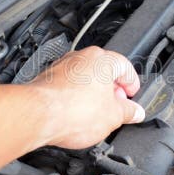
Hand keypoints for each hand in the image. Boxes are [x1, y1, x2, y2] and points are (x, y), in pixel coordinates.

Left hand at [29, 46, 145, 149]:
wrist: (38, 116)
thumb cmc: (72, 110)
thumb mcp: (113, 116)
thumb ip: (128, 112)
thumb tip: (135, 112)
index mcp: (102, 59)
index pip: (126, 67)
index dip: (133, 85)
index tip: (133, 97)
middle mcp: (81, 57)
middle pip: (104, 72)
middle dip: (112, 91)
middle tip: (117, 109)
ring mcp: (62, 67)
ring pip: (85, 78)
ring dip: (93, 95)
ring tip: (95, 115)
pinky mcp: (47, 79)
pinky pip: (68, 86)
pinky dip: (75, 98)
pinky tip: (76, 115)